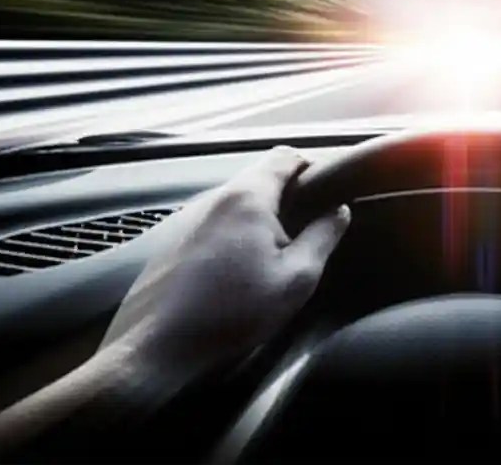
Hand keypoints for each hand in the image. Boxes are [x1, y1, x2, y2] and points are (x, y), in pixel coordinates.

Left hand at [99, 145, 349, 377]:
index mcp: (248, 197)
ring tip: (276, 252)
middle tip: (308, 230)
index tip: (329, 193)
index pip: (286, 156)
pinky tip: (241, 267)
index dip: (313, 167)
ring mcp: (190, 215)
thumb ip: (323, 237)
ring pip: (238, 200)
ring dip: (261, 216)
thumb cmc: (233, 311)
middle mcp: (216, 196)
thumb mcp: (296, 279)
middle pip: (261, 176)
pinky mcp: (175, 238)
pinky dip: (237, 231)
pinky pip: (217, 220)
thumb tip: (339, 211)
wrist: (160, 344)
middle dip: (289, 196)